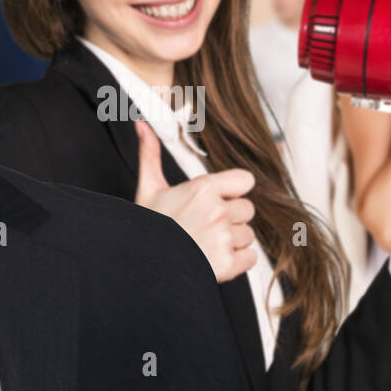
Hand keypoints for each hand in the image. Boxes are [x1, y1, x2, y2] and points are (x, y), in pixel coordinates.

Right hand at [133, 119, 257, 282]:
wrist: (140, 265)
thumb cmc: (146, 227)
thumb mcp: (148, 188)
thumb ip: (150, 154)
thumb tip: (141, 124)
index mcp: (204, 188)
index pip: (246, 181)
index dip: (233, 190)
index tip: (218, 199)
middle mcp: (218, 212)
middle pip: (247, 210)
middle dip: (231, 218)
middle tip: (205, 226)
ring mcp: (224, 239)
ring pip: (248, 235)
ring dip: (233, 241)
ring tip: (205, 244)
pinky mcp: (227, 266)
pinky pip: (250, 257)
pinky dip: (237, 261)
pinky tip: (214, 259)